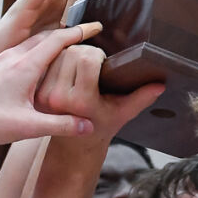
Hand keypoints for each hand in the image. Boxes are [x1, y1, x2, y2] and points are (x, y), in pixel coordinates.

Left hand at [0, 23, 106, 144]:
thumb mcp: (29, 127)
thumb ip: (61, 125)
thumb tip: (88, 126)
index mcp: (26, 65)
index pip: (59, 39)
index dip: (81, 32)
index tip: (97, 26)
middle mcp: (14, 56)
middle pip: (47, 36)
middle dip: (68, 34)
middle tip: (85, 34)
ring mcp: (2, 60)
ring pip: (31, 42)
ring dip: (50, 41)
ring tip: (65, 47)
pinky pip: (20, 50)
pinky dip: (35, 50)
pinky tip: (37, 64)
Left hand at [35, 45, 163, 141]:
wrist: (70, 146)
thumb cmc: (98, 129)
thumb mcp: (121, 114)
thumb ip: (139, 99)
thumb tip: (159, 86)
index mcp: (80, 101)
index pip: (87, 59)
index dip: (97, 54)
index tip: (103, 60)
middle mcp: (58, 97)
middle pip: (72, 52)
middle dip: (85, 51)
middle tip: (93, 61)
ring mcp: (44, 94)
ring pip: (56, 52)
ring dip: (69, 52)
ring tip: (80, 63)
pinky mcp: (37, 91)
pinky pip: (45, 60)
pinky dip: (55, 56)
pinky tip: (64, 64)